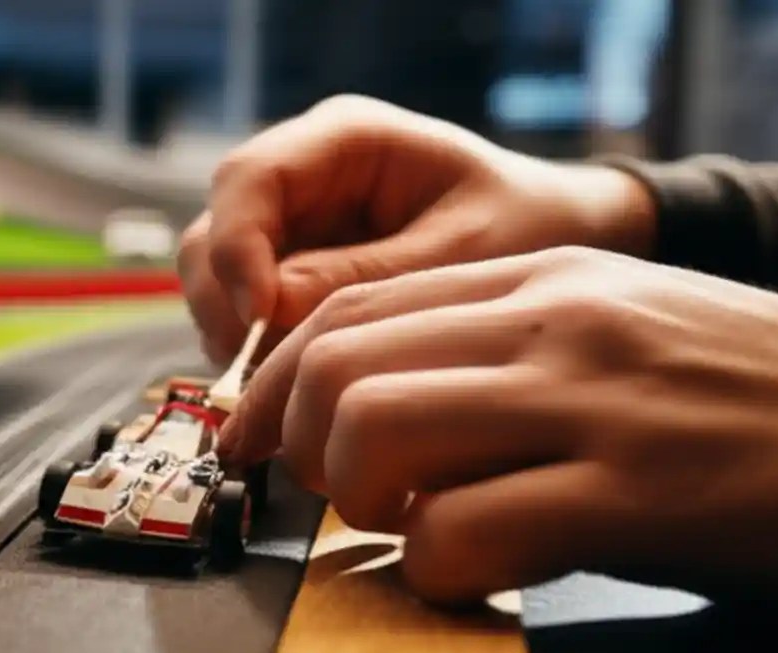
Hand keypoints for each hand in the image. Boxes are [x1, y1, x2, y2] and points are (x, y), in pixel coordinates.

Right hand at [179, 95, 655, 364]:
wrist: (563, 239)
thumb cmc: (527, 226)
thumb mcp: (460, 254)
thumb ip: (365, 279)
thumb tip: (268, 317)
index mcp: (344, 140)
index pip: (248, 179)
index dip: (240, 250)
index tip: (261, 316)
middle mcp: (303, 178)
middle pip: (215, 234)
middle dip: (230, 305)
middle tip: (273, 373)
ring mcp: (293, 228)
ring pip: (217, 281)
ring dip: (239, 337)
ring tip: (296, 386)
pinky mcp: (294, 275)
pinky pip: (245, 315)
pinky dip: (260, 352)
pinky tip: (305, 383)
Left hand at [219, 246, 777, 603]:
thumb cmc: (738, 389)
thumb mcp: (612, 323)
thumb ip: (491, 342)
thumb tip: (361, 398)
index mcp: (541, 279)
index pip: (350, 309)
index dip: (273, 382)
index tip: (253, 437)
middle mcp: (554, 325)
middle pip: (340, 367)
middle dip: (299, 444)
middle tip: (331, 489)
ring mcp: (593, 405)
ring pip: (377, 433)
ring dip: (360, 500)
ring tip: (409, 523)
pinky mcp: (633, 496)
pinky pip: (465, 536)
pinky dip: (437, 569)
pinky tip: (477, 569)